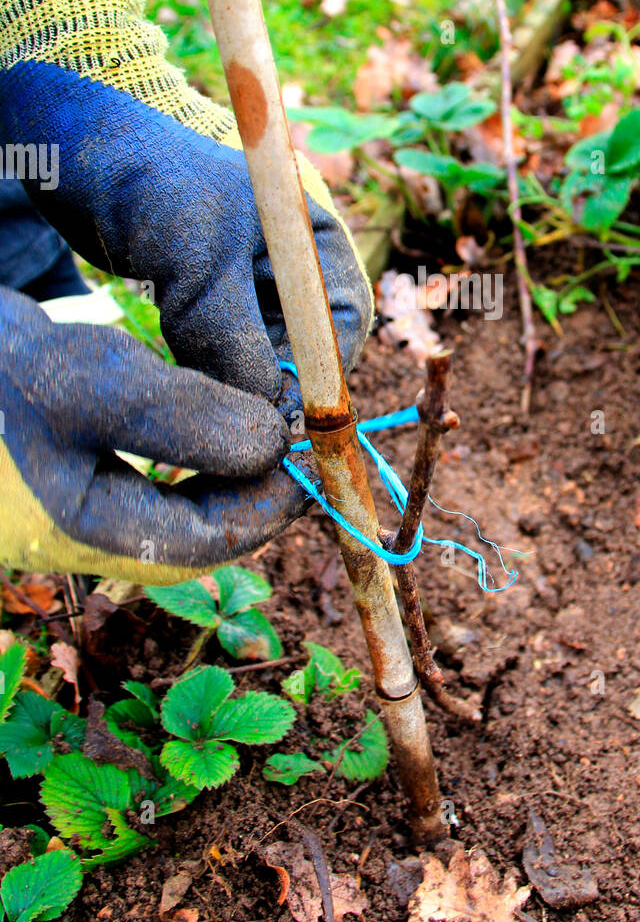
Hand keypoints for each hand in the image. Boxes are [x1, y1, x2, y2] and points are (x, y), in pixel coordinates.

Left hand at [0, 0, 372, 399]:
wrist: (68, 152)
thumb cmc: (145, 181)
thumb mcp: (196, 261)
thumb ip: (233, 336)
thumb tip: (266, 414)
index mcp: (308, 233)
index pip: (343, 316)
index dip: (325, 368)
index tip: (287, 410)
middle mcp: (286, 258)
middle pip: (306, 343)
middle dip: (276, 380)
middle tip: (238, 415)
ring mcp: (243, 278)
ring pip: (259, 353)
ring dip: (235, 379)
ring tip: (202, 394)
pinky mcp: (204, 297)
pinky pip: (219, 349)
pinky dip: (205, 369)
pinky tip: (181, 377)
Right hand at [0, 287, 315, 583]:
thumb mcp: (86, 382)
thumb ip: (183, 418)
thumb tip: (273, 445)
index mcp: (85, 527)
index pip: (211, 540)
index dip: (273, 499)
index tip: (311, 448)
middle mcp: (73, 529)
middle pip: (189, 527)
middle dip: (246, 484)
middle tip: (290, 429)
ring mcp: (55, 502)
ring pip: (162, 498)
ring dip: (212, 460)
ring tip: (252, 415)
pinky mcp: (45, 469)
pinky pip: (130, 470)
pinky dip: (174, 442)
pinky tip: (187, 406)